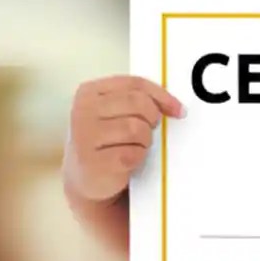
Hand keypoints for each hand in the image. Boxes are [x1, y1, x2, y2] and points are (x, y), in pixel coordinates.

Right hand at [64, 76, 184, 203]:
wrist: (87, 176)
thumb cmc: (109, 139)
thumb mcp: (119, 112)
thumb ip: (140, 100)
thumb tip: (176, 107)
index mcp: (89, 93)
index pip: (134, 84)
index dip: (161, 95)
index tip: (177, 109)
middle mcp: (82, 112)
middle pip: (137, 102)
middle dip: (152, 117)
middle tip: (149, 130)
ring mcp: (84, 137)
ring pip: (136, 128)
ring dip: (145, 140)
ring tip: (134, 146)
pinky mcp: (92, 162)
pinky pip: (133, 153)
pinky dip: (138, 157)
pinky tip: (127, 160)